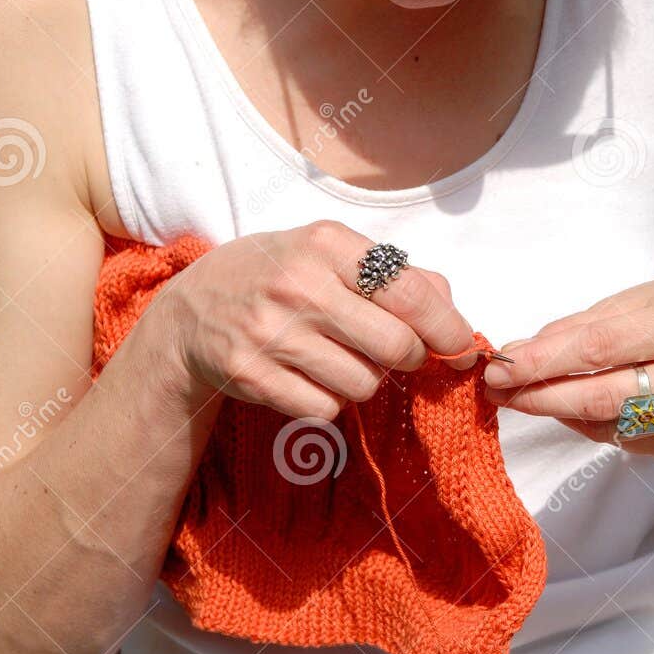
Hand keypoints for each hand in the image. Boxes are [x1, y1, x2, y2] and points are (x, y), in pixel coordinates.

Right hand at [150, 220, 478, 419]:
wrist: (193, 311)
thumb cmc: (279, 275)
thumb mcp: (330, 254)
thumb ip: (397, 276)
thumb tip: (452, 312)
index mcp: (325, 243)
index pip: (410, 292)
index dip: (447, 328)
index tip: (460, 348)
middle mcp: (297, 285)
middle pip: (395, 347)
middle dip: (409, 358)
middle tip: (397, 353)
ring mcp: (271, 333)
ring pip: (363, 384)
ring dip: (365, 379)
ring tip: (338, 357)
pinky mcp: (251, 376)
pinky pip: (325, 409)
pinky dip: (328, 401)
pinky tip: (308, 376)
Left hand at [481, 277, 653, 459]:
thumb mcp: (636, 300)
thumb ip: (577, 327)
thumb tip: (518, 353)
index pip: (599, 349)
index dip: (543, 362)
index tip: (499, 366)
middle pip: (600, 397)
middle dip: (539, 396)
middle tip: (497, 390)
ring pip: (607, 426)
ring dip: (557, 412)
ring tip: (528, 395)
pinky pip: (622, 441)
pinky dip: (588, 425)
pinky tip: (575, 406)